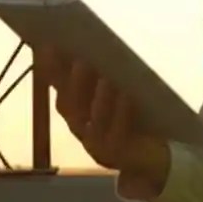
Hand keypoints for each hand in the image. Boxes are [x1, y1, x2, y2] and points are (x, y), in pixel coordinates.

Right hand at [42, 48, 168, 182]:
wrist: (155, 157)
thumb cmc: (133, 120)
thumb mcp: (115, 96)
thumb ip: (101, 77)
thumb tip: (92, 44)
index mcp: (76, 116)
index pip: (58, 89)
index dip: (50, 71)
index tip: (47, 46)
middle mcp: (82, 132)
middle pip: (71, 108)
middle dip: (73, 84)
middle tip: (80, 61)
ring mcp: (98, 147)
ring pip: (92, 123)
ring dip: (98, 100)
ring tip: (105, 80)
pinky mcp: (118, 155)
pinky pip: (117, 134)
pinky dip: (121, 114)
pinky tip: (127, 97)